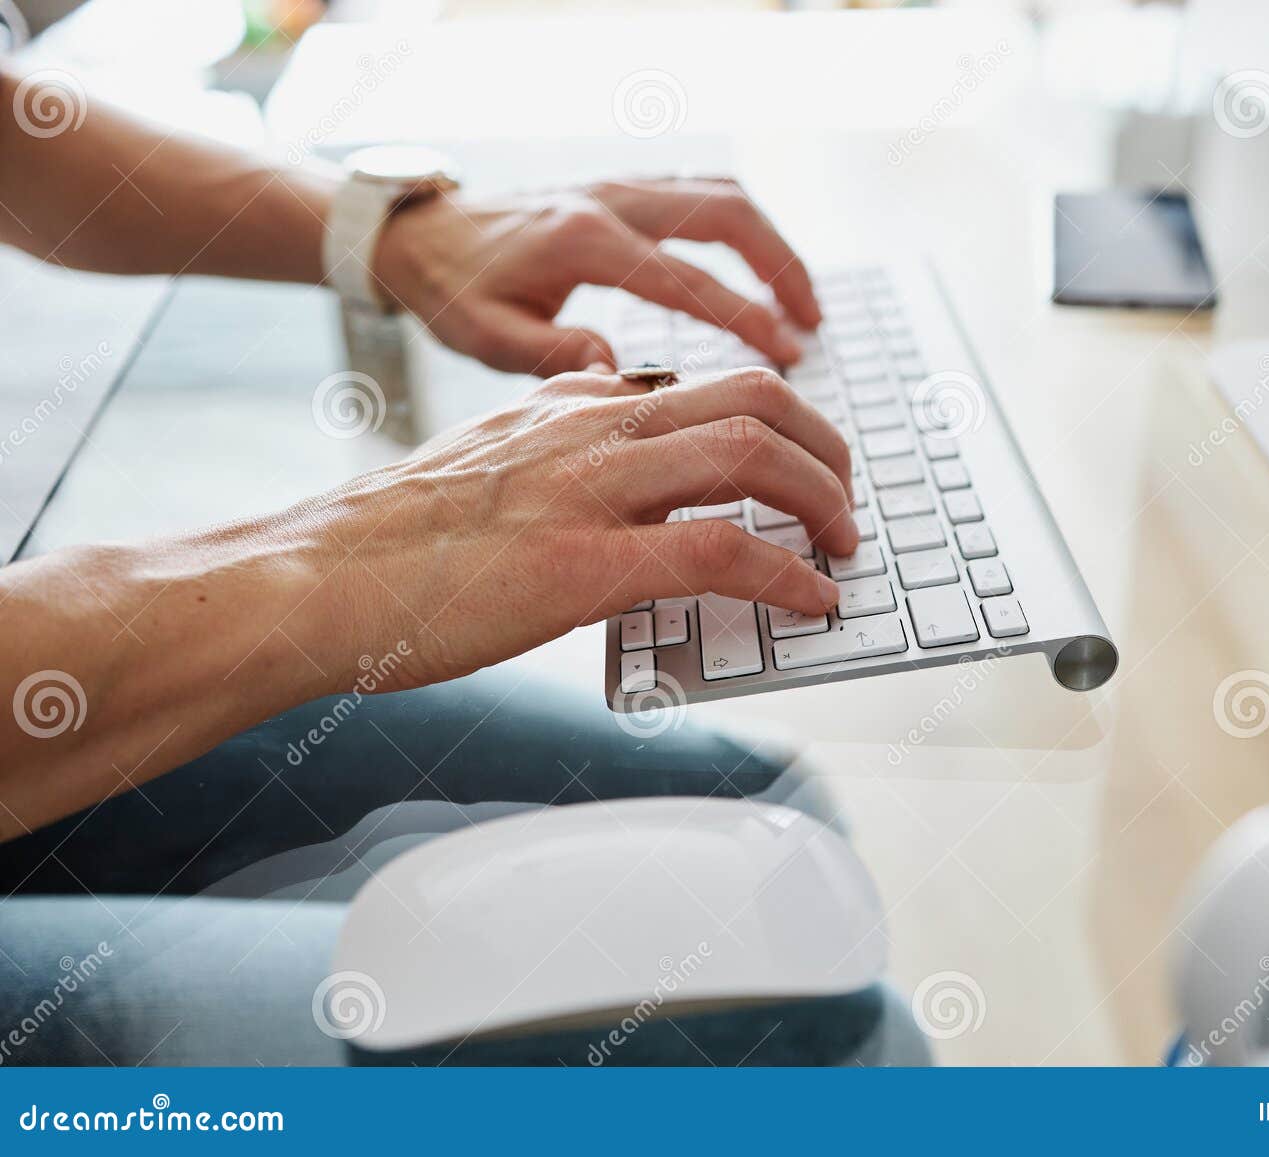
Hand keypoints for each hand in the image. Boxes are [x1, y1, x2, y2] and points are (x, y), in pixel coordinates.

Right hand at [314, 366, 858, 689]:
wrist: (309, 578)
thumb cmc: (388, 537)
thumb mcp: (485, 459)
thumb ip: (556, 442)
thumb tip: (615, 444)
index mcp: (568, 405)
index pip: (704, 384)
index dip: (775, 418)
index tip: (801, 455)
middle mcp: (588, 427)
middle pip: (752, 398)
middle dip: (823, 444)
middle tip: (845, 497)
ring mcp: (586, 490)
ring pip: (751, 456)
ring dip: (822, 500)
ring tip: (843, 543)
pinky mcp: (580, 564)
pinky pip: (721, 554)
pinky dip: (787, 574)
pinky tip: (815, 600)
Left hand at [371, 177, 822, 376]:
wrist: (419, 233)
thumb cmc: (451, 289)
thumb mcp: (486, 335)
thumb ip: (552, 354)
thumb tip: (620, 370)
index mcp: (584, 242)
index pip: (685, 278)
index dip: (744, 315)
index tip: (787, 352)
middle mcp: (611, 202)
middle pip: (724, 215)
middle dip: (780, 268)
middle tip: (812, 325)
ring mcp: (619, 189)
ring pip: (721, 196)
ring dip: (771, 245)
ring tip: (803, 301)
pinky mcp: (622, 191)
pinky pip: (702, 194)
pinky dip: (744, 229)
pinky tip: (761, 269)